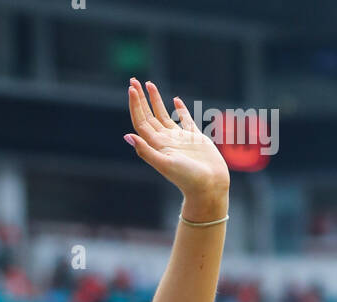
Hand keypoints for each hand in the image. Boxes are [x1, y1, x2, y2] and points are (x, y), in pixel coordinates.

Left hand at [125, 79, 229, 209]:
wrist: (209, 186)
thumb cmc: (187, 178)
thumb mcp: (164, 164)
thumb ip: (146, 151)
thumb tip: (127, 136)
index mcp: (157, 145)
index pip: (141, 122)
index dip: (135, 105)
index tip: (131, 88)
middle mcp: (165, 141)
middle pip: (148, 116)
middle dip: (140, 98)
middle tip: (133, 80)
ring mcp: (179, 139)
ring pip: (163, 115)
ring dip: (156, 101)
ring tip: (149, 85)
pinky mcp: (194, 138)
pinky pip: (185, 120)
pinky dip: (180, 109)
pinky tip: (175, 100)